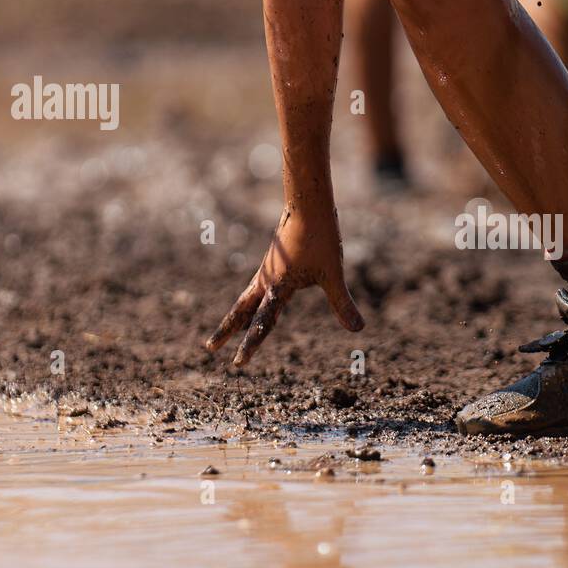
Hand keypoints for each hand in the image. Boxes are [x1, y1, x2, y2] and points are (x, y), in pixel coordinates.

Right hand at [206, 204, 363, 365]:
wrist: (307, 204)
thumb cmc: (320, 237)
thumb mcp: (333, 273)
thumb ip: (342, 303)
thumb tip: (358, 330)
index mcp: (278, 286)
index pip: (262, 322)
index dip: (250, 344)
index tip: (237, 363)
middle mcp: (267, 280)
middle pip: (241, 310)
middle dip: (227, 330)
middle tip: (209, 347)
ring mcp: (268, 270)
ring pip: (247, 297)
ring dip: (238, 315)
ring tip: (232, 329)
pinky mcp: (274, 262)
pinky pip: (258, 286)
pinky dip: (252, 299)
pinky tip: (259, 298)